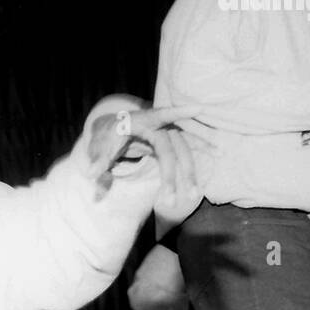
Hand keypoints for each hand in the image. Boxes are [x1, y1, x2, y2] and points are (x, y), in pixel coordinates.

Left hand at [87, 100, 205, 226]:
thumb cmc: (106, 136)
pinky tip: (219, 152)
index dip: (179, 112)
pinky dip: (203, 149)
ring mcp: (167, 131)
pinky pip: (188, 147)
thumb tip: (90, 173)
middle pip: (171, 150)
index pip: (160, 116)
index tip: (199, 108)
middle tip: (173, 201)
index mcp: (140, 121)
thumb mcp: (99, 146)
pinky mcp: (172, 139)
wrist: (112, 128)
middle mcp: (158, 124)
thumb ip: (98, 160)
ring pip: (183, 152)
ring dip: (189, 173)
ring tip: (194, 195)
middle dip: (173, 176)